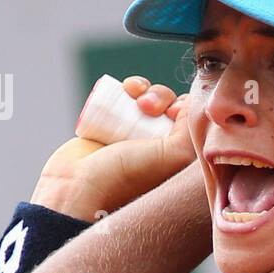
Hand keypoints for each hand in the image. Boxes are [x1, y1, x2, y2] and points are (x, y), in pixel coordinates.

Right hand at [31, 77, 194, 218]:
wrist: (79, 186)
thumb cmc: (129, 176)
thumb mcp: (175, 155)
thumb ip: (192, 129)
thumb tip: (194, 103)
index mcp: (177, 158)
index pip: (191, 122)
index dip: (185, 108)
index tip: (173, 112)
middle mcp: (158, 146)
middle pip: (170, 105)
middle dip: (162, 97)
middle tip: (149, 108)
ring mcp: (134, 135)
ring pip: (149, 98)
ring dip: (147, 89)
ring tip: (135, 98)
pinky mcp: (111, 124)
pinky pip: (126, 96)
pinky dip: (131, 86)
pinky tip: (127, 88)